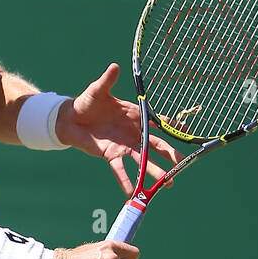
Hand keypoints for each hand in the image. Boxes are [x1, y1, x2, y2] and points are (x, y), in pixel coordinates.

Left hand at [55, 64, 181, 194]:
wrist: (70, 119)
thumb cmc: (87, 102)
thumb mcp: (97, 90)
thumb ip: (107, 81)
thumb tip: (114, 66)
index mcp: (134, 115)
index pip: (157, 121)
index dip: (173, 126)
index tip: (187, 133)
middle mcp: (133, 132)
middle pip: (155, 145)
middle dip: (169, 155)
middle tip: (182, 164)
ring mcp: (123, 145)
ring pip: (143, 160)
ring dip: (154, 171)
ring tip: (168, 183)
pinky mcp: (111, 154)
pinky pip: (120, 170)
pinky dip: (125, 180)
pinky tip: (132, 192)